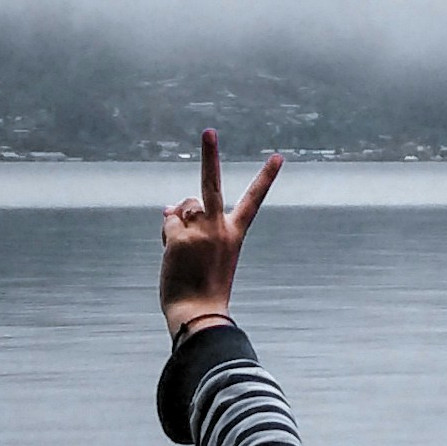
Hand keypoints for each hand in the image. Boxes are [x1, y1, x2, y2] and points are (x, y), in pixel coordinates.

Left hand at [159, 131, 282, 336]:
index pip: (254, 200)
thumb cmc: (205, 288)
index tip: (278, 157)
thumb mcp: (205, 253)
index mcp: (235, 233)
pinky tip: (174, 257)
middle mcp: (220, 227)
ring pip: (182, 207)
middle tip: (209, 131)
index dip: (266, 177)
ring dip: (178, 221)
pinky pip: (168, 225)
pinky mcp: (180, 237)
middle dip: (209, 154)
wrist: (199, 313)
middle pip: (211, 184)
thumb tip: (169, 207)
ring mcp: (200, 231)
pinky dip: (168, 237)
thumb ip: (192, 226)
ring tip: (184, 251)